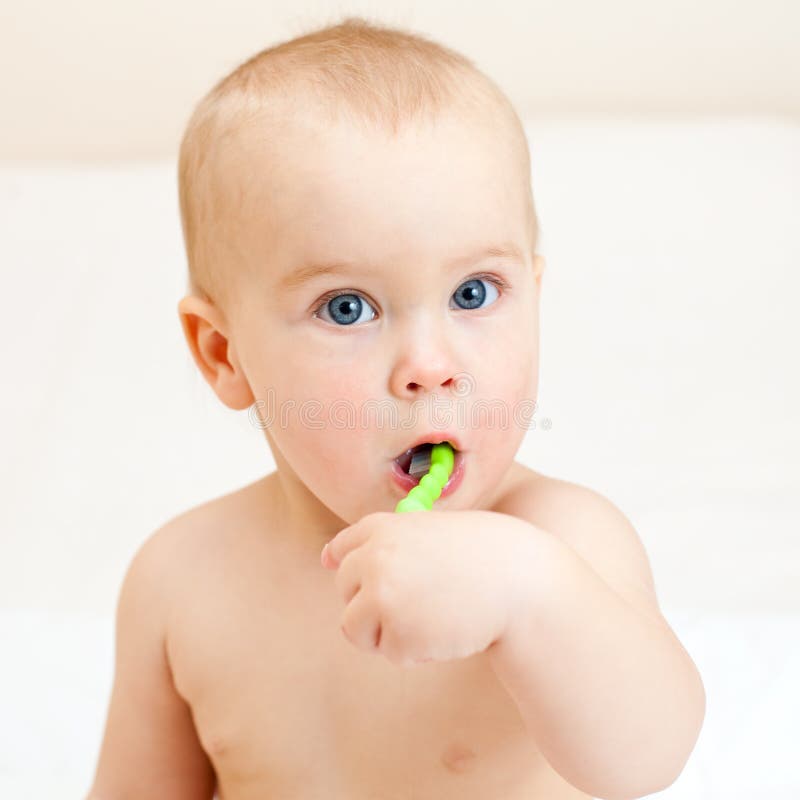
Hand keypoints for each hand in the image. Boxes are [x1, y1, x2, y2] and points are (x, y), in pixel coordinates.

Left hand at [321, 509, 538, 666]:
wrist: (521, 582)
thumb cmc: (483, 554)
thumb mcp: (430, 531)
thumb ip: (386, 542)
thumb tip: (327, 558)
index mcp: (382, 526)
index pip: (341, 548)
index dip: (350, 566)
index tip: (374, 579)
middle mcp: (374, 557)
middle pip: (345, 590)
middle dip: (373, 602)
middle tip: (419, 600)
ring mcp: (382, 596)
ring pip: (355, 628)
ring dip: (387, 631)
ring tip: (430, 616)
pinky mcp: (397, 635)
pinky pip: (390, 653)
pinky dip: (414, 651)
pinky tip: (445, 630)